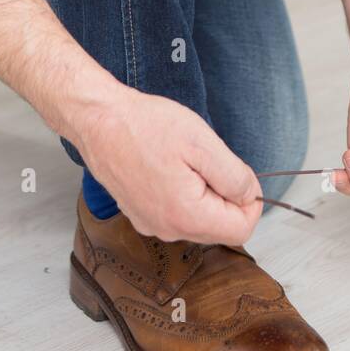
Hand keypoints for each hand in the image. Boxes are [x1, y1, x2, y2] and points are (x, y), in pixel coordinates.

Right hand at [78, 85, 262, 244]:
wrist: (99, 121)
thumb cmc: (144, 127)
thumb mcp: (203, 143)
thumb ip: (234, 176)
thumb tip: (250, 195)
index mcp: (187, 216)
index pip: (242, 229)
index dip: (251, 201)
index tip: (240, 174)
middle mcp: (168, 229)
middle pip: (221, 228)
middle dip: (226, 197)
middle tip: (209, 161)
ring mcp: (152, 224)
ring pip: (199, 221)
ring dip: (205, 195)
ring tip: (186, 161)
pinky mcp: (141, 215)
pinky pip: (177, 215)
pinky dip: (184, 195)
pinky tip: (170, 167)